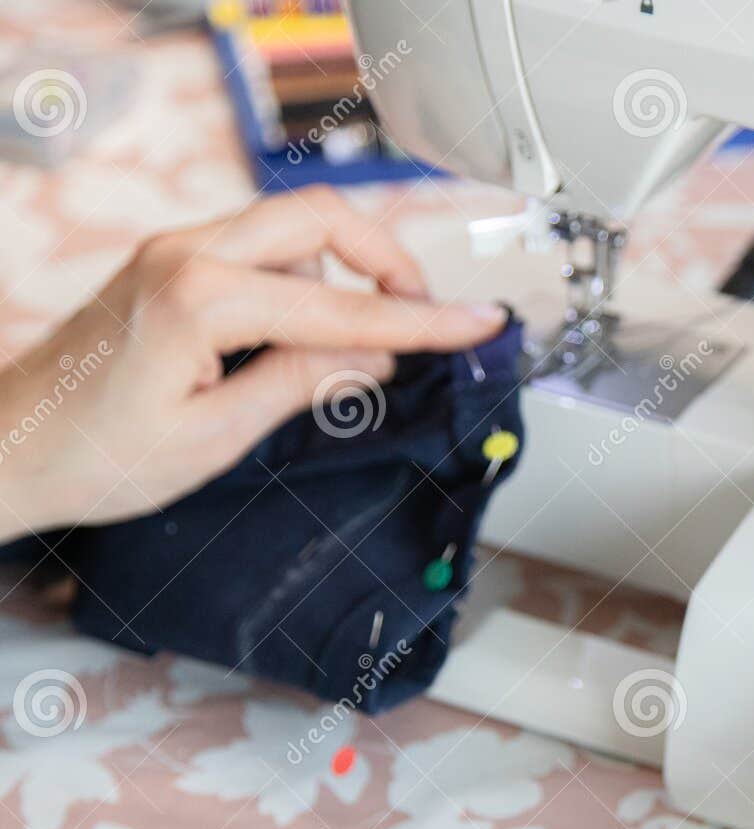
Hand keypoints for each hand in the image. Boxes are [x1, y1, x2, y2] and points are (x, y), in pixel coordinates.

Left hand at [0, 187, 506, 537]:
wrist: (10, 448)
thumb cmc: (94, 456)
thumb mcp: (216, 436)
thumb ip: (303, 381)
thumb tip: (377, 355)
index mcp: (199, 299)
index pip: (343, 308)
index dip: (422, 322)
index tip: (477, 323)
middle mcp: (184, 255)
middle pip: (322, 217)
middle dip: (388, 260)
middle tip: (426, 314)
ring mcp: (174, 252)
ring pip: (293, 229)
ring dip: (340, 275)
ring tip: (349, 352)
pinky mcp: (170, 265)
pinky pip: (259, 249)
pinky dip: (302, 282)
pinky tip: (300, 340)